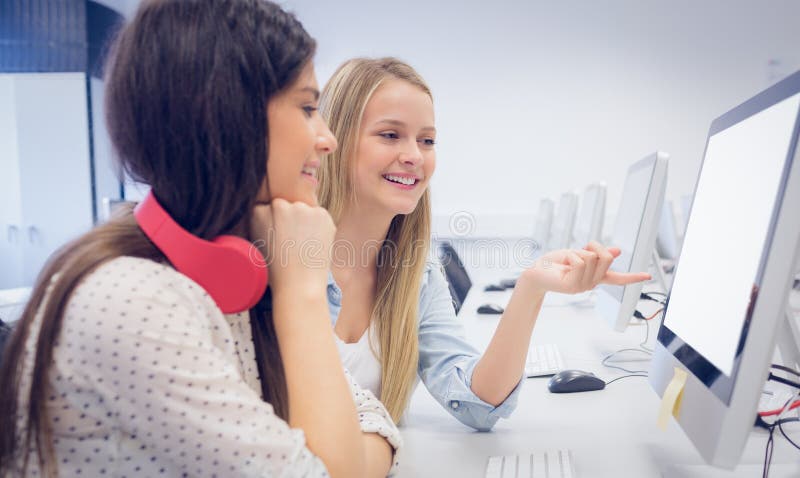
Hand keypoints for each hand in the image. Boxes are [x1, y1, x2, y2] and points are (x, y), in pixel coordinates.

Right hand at [250, 198, 334, 294]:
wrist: (299, 285)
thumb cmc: (276, 271)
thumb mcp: (258, 243)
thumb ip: (263, 223)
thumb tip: (274, 214)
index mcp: (258, 211)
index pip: (269, 208)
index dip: (275, 224)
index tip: (279, 238)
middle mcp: (279, 205)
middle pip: (288, 206)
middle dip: (290, 219)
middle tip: (293, 242)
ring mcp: (302, 208)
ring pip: (305, 210)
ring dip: (306, 222)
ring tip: (304, 246)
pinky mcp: (322, 214)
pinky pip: (321, 216)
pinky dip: (320, 227)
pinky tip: (315, 244)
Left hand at [520, 241, 650, 294]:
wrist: (535, 274)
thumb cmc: (554, 264)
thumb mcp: (578, 255)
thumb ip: (597, 255)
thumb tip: (617, 251)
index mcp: (595, 276)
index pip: (617, 278)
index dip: (633, 276)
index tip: (648, 275)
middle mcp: (592, 283)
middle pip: (607, 256)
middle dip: (593, 246)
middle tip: (578, 252)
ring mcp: (583, 286)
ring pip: (592, 257)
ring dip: (577, 252)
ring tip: (566, 262)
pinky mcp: (574, 285)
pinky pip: (580, 261)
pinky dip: (570, 256)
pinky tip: (563, 266)